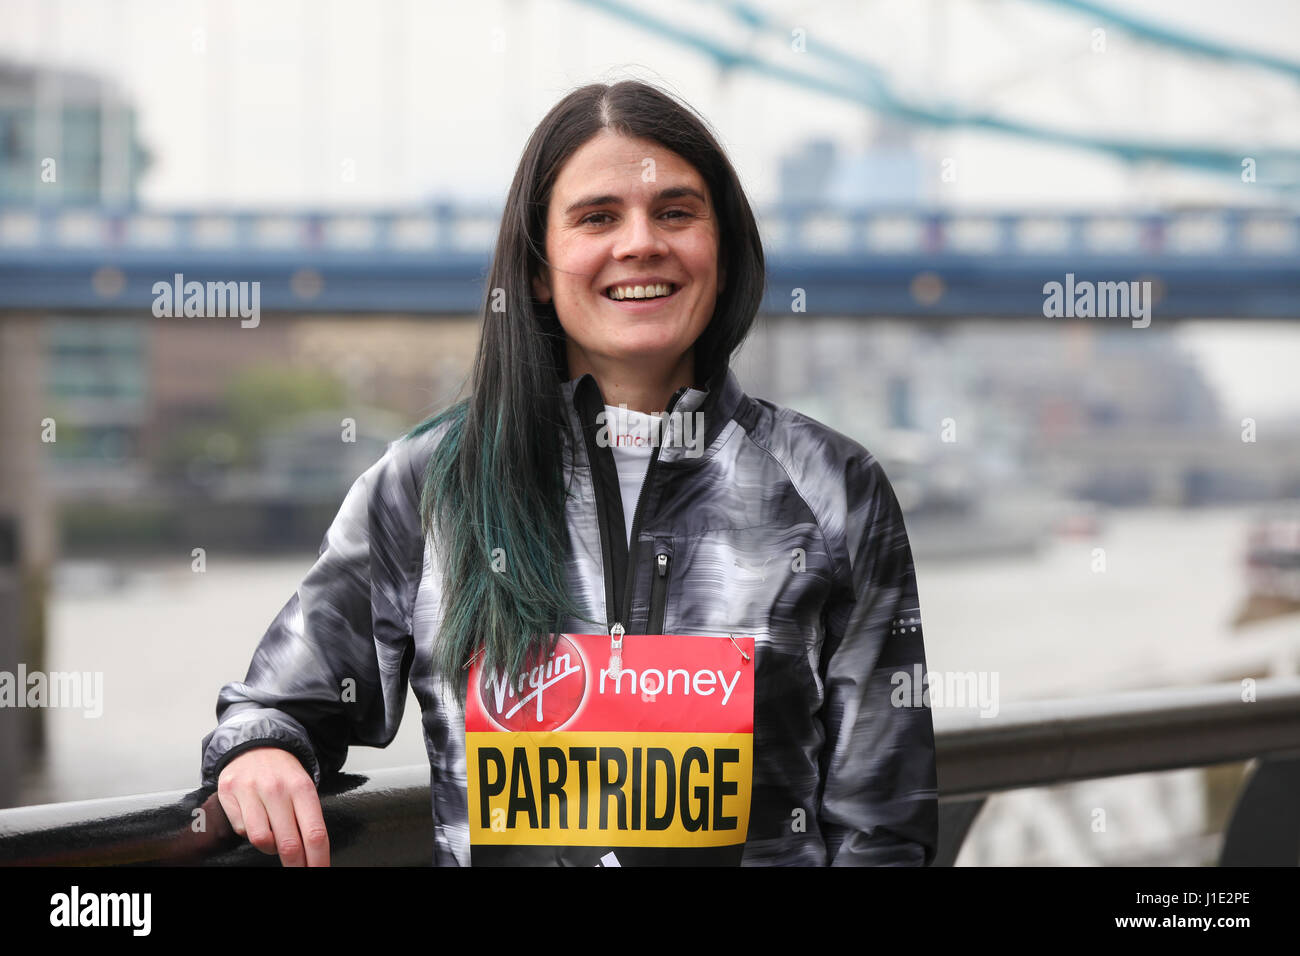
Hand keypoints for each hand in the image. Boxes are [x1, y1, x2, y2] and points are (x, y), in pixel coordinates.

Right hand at [217, 746, 330, 866]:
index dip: (318, 859)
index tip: (319, 871)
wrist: (255, 743)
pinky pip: (241, 829)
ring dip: (271, 848)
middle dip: (296, 864)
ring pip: (261, 839)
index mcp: (301, 787)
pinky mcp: (228, 793)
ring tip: (275, 840)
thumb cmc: (283, 772)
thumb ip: (307, 816)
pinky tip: (257, 820)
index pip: (314, 832)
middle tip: (300, 870)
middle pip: (288, 843)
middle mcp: (276, 788)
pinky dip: (250, 832)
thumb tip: (314, 852)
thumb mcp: (303, 786)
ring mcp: (250, 790)